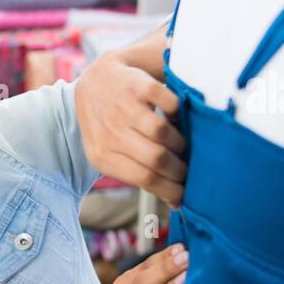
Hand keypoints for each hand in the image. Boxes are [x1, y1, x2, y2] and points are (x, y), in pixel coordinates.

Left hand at [75, 46, 186, 206]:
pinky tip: (176, 119)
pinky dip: (178, 114)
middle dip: (180, 169)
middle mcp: (109, 132)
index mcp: (101, 155)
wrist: (95, 81)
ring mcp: (122, 108)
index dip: (171, 188)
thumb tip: (176, 202)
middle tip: (188, 170)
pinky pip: (169, 105)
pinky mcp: (136, 86)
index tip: (186, 193)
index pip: (145, 178)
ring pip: (162, 132)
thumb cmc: (109, 125)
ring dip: (180, 142)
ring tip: (182, 146)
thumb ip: (139, 173)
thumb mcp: (111, 152)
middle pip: (157, 158)